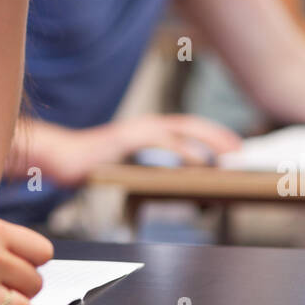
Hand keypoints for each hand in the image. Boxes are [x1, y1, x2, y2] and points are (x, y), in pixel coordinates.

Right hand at [101, 114, 243, 168]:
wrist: (62, 159)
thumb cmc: (92, 165)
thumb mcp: (128, 166)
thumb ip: (152, 168)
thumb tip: (179, 179)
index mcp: (147, 129)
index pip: (187, 127)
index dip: (212, 134)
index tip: (233, 145)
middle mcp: (146, 124)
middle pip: (191, 124)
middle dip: (218, 135)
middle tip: (241, 149)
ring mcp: (137, 129)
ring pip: (182, 130)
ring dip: (209, 141)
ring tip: (230, 154)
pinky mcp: (129, 139)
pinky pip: (165, 144)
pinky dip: (186, 151)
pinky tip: (202, 162)